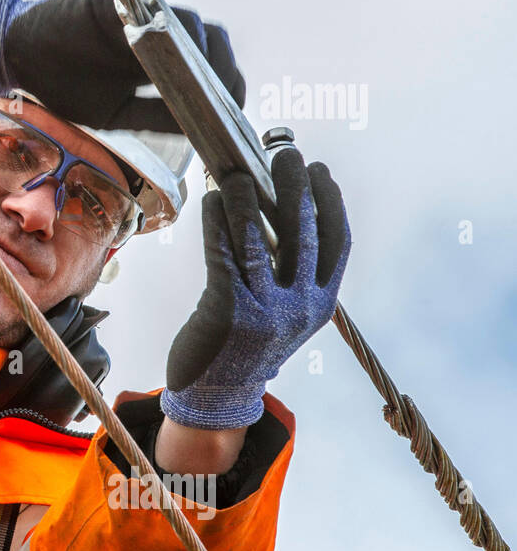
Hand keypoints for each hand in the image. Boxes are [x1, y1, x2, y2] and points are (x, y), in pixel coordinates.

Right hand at [0, 0, 245, 131]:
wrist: (19, 56)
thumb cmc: (65, 84)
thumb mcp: (116, 113)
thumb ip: (155, 116)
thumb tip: (199, 127)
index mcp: (159, 58)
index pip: (207, 69)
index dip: (224, 89)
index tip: (229, 116)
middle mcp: (157, 30)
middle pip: (211, 44)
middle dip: (222, 74)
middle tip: (223, 104)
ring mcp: (143, 11)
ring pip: (194, 27)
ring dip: (205, 57)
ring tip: (205, 88)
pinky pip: (158, 14)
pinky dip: (176, 36)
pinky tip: (177, 65)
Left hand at [160, 147, 351, 429]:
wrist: (217, 396)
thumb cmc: (246, 345)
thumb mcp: (284, 314)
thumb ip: (289, 274)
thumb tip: (279, 212)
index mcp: (321, 305)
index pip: (338, 244)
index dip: (332, 202)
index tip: (322, 171)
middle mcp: (299, 307)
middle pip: (302, 233)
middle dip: (294, 187)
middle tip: (286, 154)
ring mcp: (264, 309)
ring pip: (257, 239)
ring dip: (247, 198)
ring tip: (237, 169)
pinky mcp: (228, 310)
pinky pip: (222, 254)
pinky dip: (216, 222)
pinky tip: (212, 201)